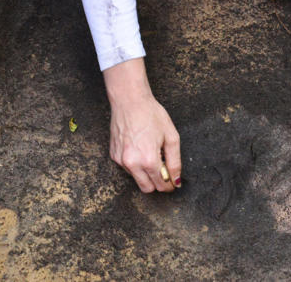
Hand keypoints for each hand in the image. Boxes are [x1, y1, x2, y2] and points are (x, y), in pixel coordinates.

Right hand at [103, 58, 181, 192]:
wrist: (130, 101)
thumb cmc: (152, 115)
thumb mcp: (171, 136)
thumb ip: (175, 161)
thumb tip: (176, 180)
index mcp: (148, 160)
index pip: (160, 185)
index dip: (169, 185)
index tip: (173, 181)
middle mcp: (132, 164)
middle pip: (147, 188)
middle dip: (157, 183)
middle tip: (165, 169)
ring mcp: (120, 161)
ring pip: (136, 179)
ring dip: (146, 173)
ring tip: (152, 153)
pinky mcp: (114, 156)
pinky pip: (127, 168)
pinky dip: (136, 164)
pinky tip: (141, 147)